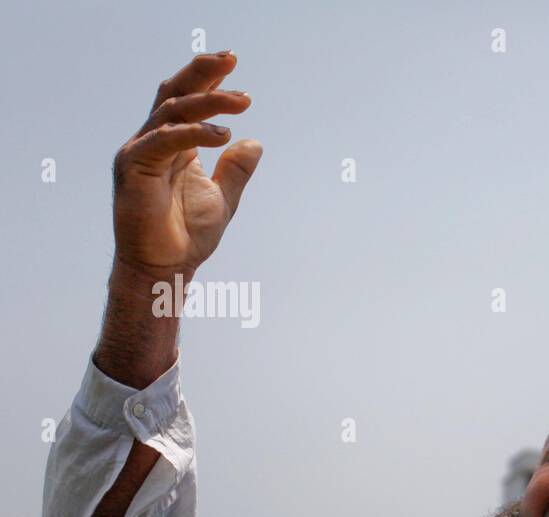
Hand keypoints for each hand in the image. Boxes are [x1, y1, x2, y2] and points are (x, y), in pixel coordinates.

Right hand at [111, 51, 260, 282]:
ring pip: (172, 111)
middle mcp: (154, 141)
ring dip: (207, 101)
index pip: (188, 101)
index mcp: (174, 145)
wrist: (165, 268)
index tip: (233, 61)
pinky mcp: (134, 167)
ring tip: (242, 100)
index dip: (208, 79)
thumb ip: (236, 170)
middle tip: (231, 59)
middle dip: (202, 73)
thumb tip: (255, 141)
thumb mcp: (223, 198)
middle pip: (175, 93)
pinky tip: (222, 134)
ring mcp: (141, 151)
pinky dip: (193, 133)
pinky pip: (164, 140)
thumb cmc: (187, 236)